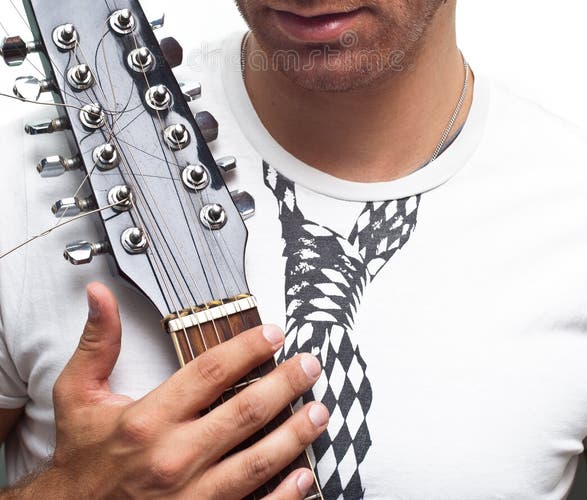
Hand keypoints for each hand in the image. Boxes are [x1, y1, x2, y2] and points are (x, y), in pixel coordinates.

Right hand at [41, 282, 326, 497]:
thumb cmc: (82, 459)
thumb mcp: (78, 395)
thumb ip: (97, 342)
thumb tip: (100, 294)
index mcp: (148, 420)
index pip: (210, 372)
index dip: (247, 348)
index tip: (273, 334)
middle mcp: (172, 458)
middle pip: (244, 412)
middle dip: (286, 384)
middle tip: (310, 366)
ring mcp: (189, 497)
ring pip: (256, 461)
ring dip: (294, 435)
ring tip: (320, 412)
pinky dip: (284, 495)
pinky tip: (304, 475)